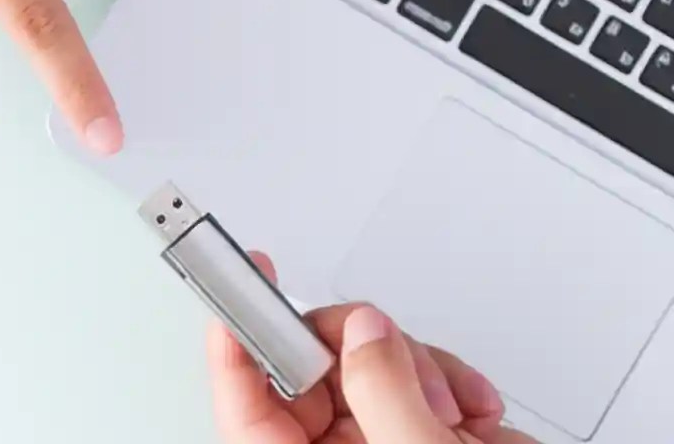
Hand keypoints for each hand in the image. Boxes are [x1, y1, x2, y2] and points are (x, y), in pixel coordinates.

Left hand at [209, 254, 536, 443]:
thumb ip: (384, 392)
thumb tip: (365, 334)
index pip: (247, 403)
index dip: (239, 340)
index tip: (244, 287)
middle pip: (314, 369)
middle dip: (362, 348)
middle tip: (393, 351)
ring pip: (373, 367)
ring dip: (421, 371)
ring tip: (454, 410)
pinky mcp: (421, 437)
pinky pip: (421, 385)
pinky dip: (454, 389)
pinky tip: (477, 417)